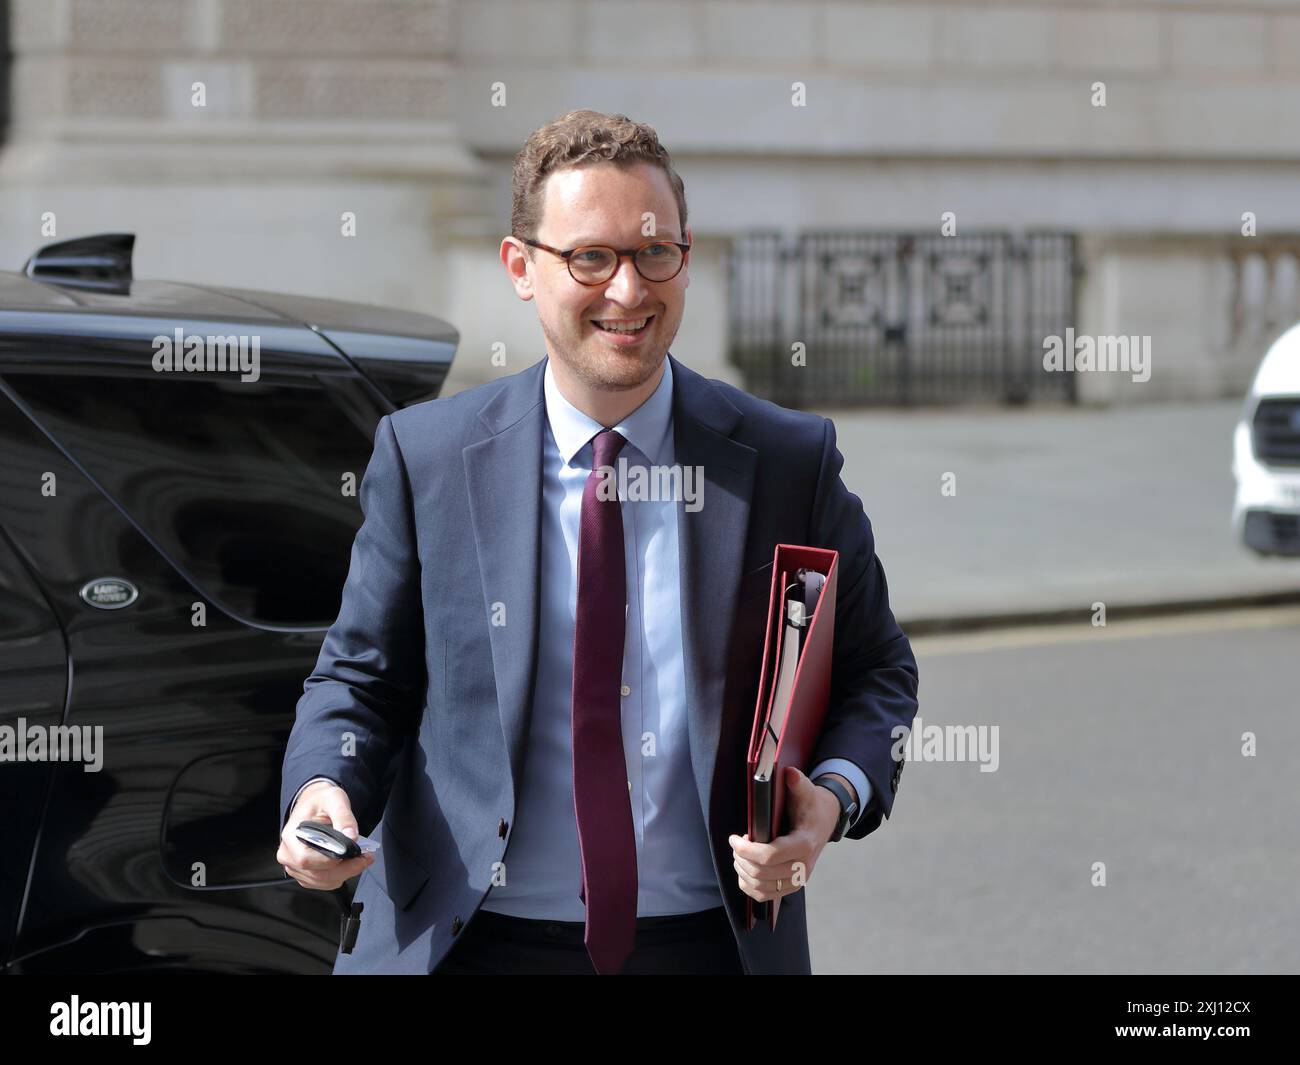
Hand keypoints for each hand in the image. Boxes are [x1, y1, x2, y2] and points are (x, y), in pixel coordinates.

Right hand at [277, 780, 373, 890]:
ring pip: (321, 881)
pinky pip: (322, 883)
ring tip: (361, 859)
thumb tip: (351, 836)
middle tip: (366, 858)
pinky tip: (349, 864)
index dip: (332, 860)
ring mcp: (294, 866)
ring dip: (344, 874)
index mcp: (290, 835)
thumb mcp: (334, 799)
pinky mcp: (303, 873)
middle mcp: (287, 854)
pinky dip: (338, 877)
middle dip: (345, 869)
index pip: (306, 859)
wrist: (314, 803)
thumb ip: (343, 816)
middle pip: (316, 874)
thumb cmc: (321, 801)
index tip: (356, 854)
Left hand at [728, 766, 841, 904]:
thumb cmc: (811, 805)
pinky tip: (745, 869)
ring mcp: (798, 880)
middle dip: (741, 858)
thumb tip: (789, 773)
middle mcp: (802, 867)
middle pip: (761, 873)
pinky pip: (764, 896)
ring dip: (743, 871)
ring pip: (760, 887)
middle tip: (736, 844)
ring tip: (739, 854)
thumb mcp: (806, 791)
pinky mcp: (792, 886)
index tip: (734, 838)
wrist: (825, 821)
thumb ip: (798, 782)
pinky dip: (749, 885)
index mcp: (804, 845)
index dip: (746, 850)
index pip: (769, 856)